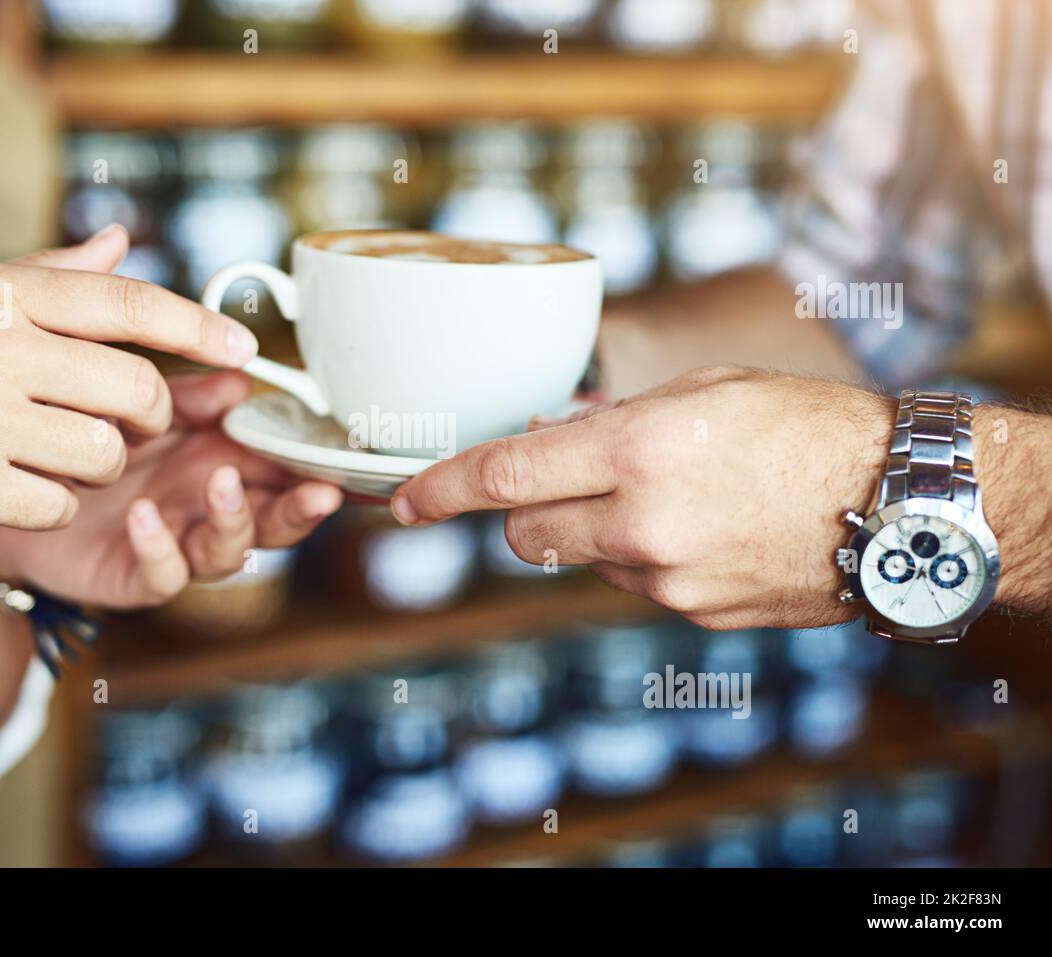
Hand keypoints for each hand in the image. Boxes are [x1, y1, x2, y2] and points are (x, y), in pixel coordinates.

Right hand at [0, 225, 258, 546]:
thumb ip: (51, 275)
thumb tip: (123, 244)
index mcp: (1, 291)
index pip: (129, 304)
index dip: (199, 327)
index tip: (245, 349)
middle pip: (138, 389)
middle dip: (153, 415)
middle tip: (136, 422)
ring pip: (106, 453)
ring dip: (99, 464)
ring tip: (54, 452)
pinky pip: (59, 504)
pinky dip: (50, 504)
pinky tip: (13, 485)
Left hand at [0, 371, 342, 608]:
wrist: (23, 486)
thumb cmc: (98, 445)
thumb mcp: (149, 410)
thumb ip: (191, 398)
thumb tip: (240, 379)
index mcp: (228, 464)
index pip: (289, 472)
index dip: (327, 472)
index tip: (357, 463)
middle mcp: (212, 511)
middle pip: (276, 521)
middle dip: (302, 509)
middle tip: (321, 492)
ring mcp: (180, 546)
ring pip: (229, 552)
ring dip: (235, 520)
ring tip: (221, 483)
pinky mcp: (136, 576)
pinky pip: (161, 573)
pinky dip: (159, 547)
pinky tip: (145, 517)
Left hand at [391, 366, 894, 629]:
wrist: (896, 504)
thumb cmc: (806, 426)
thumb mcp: (704, 391)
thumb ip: (615, 416)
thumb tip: (551, 432)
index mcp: (639, 449)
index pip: (506, 477)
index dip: (441, 490)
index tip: (403, 501)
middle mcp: (641, 522)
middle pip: (526, 535)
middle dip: (523, 514)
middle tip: (554, 487)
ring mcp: (666, 579)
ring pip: (582, 561)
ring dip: (594, 531)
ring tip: (669, 499)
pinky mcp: (692, 614)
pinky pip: (635, 585)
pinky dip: (644, 559)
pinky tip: (702, 531)